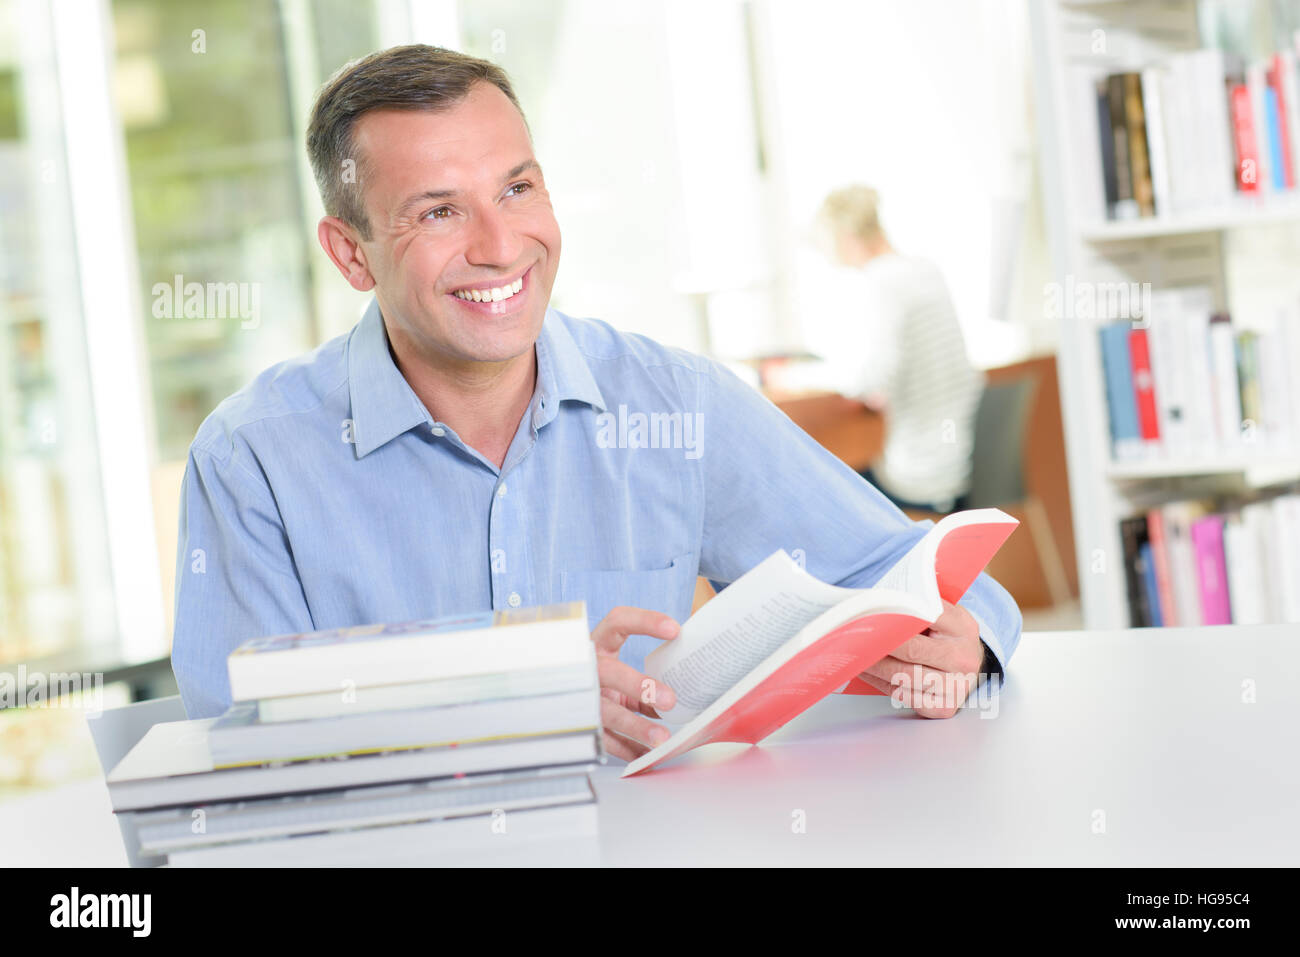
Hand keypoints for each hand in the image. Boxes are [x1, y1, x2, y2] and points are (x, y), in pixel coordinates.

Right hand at [590, 606, 680, 760]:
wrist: (557, 699)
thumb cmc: (601, 683)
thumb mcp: (619, 673)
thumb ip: (645, 683)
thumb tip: (685, 695)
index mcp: (597, 645)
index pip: (618, 622)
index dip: (644, 622)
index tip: (674, 629)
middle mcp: (585, 669)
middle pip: (608, 672)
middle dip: (638, 685)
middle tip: (670, 699)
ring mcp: (578, 698)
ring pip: (605, 712)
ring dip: (635, 726)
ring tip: (662, 739)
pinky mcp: (579, 725)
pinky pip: (604, 740)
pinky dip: (627, 750)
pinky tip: (646, 756)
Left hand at [853, 599, 984, 717]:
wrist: (971, 665)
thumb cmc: (947, 636)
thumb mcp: (942, 614)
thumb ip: (919, 606)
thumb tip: (877, 602)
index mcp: (963, 628)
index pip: (925, 616)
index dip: (894, 616)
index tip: (870, 614)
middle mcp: (963, 659)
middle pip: (911, 650)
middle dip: (878, 642)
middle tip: (853, 636)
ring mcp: (956, 687)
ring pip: (903, 676)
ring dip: (872, 665)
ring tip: (853, 654)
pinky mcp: (944, 708)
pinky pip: (903, 696)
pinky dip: (880, 683)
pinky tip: (866, 672)